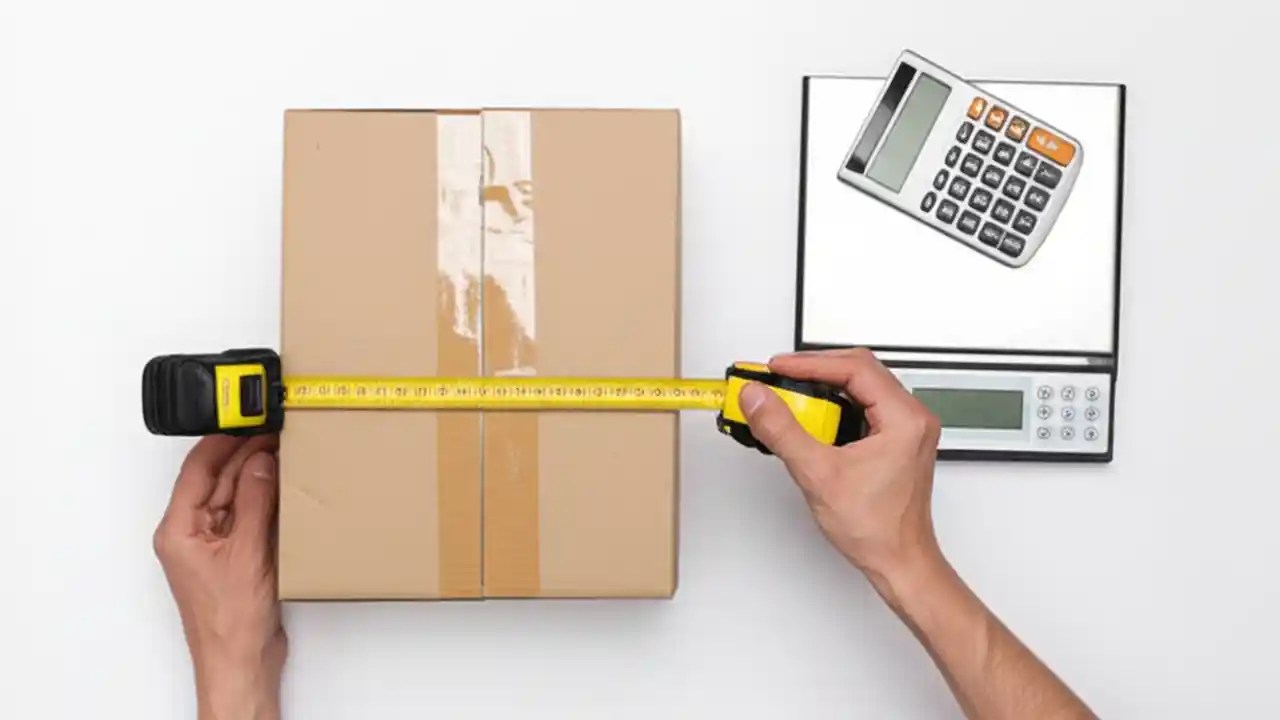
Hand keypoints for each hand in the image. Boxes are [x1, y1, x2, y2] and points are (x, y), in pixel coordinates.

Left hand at [153, 434, 285, 719]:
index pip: (198, 469)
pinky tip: (285, 490)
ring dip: (259, 477)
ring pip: (235, 496)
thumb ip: (253, 501)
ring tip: (287, 455)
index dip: (224, 440)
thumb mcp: (246, 551)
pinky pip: (248, 516)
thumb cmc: (230, 620)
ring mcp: (213, 544)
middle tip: (279, 435)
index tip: (248, 420)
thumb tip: (261, 462)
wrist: (240, 659)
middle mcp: (191, 533)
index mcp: (178, 529)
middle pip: (218, 479)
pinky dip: (266, 501)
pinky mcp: (234, 555)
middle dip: (247, 456)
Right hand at [737, 348, 942, 599]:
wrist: (898, 561)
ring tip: (791, 393)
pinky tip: (813, 417)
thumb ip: (783, 430)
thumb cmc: (877, 529)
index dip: (810, 364)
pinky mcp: (898, 440)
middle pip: (860, 370)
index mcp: (905, 419)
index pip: (855, 369)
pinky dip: (836, 405)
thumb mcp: (818, 474)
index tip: (778, 368)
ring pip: (863, 387)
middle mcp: (913, 418)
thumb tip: (759, 399)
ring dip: (825, 386)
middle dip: (816, 369)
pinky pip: (866, 406)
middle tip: (780, 376)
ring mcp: (908, 429)